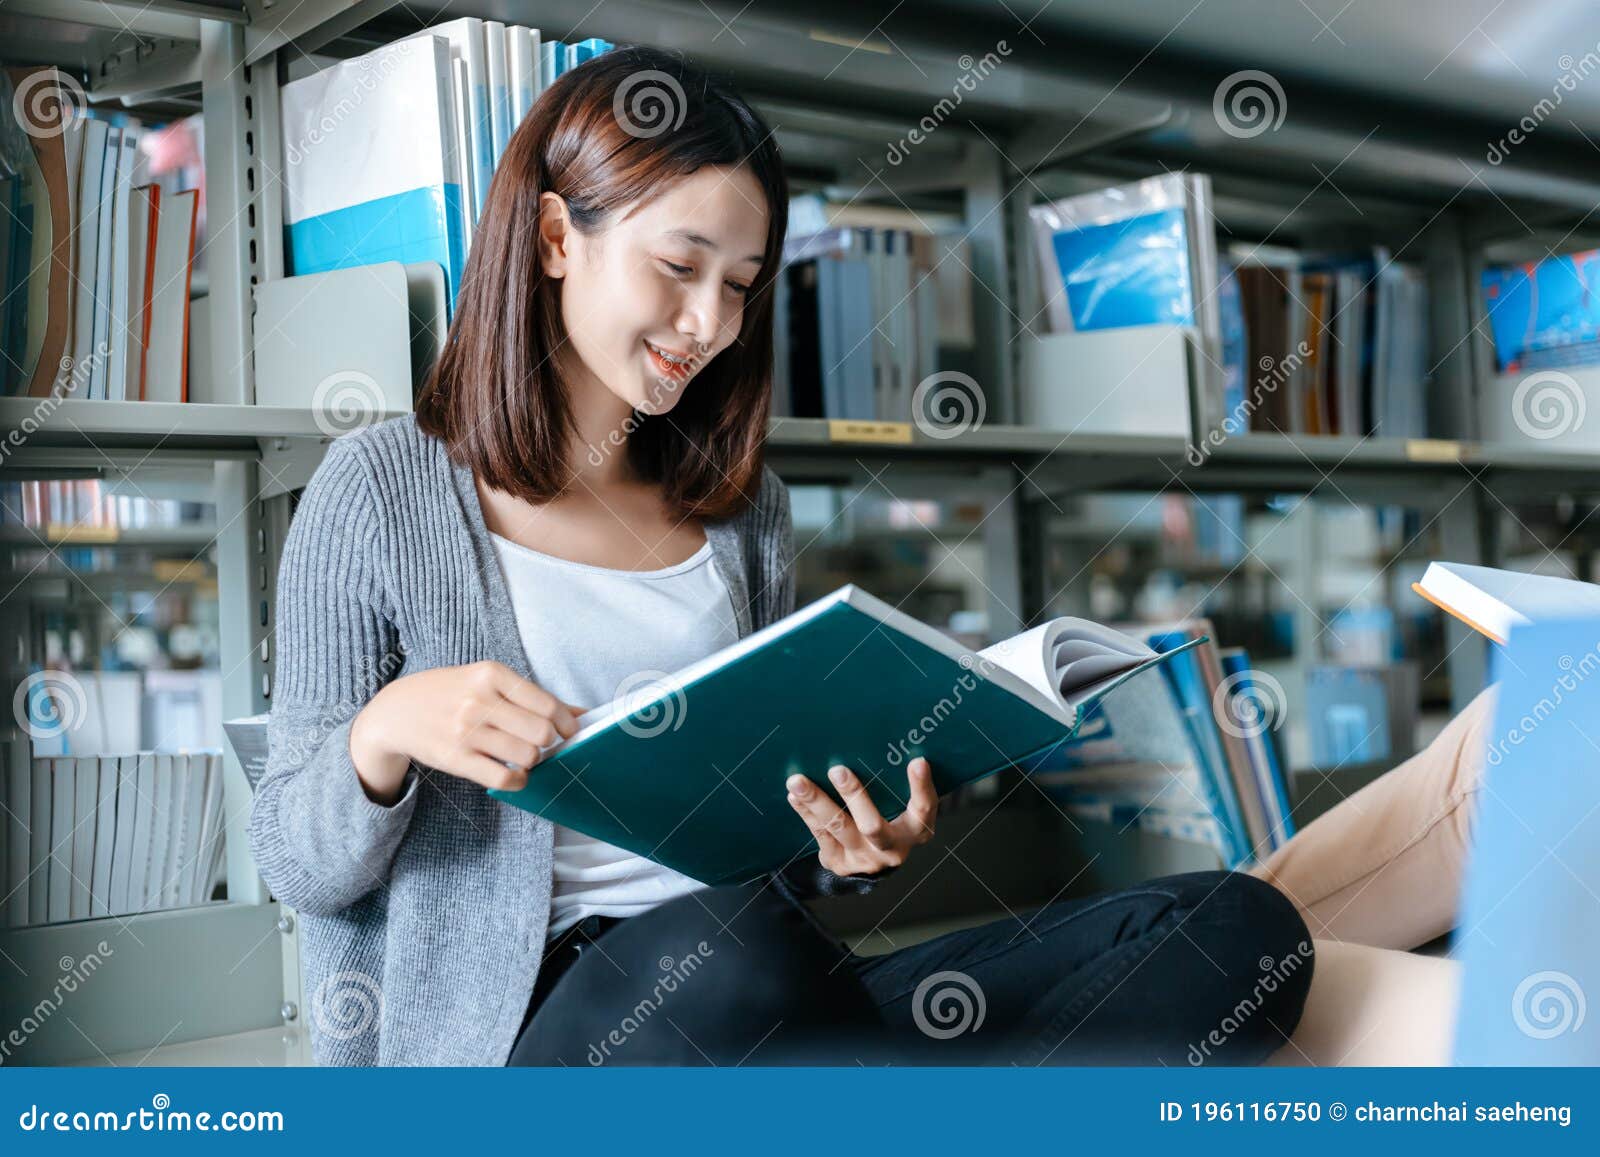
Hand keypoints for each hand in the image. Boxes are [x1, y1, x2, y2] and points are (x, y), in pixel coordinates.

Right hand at [349, 661, 582, 803]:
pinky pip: (505, 778)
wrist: (396, 711)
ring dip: (534, 761)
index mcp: (491, 674)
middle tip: (542, 743)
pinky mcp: (456, 758)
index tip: (569, 731)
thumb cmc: (452, 693)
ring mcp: (466, 731)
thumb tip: (582, 713)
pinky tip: (514, 773)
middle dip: (549, 742)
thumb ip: (533, 696)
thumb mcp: (488, 681)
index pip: (548, 704)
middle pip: (542, 733)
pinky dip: (519, 780)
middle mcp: (479, 701)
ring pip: (528, 757)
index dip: (567, 723)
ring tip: (524, 756)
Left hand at [785, 757, 936, 876]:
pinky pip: (820, 834)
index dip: (922, 786)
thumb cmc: (889, 821)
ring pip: (838, 828)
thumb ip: (898, 785)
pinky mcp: (839, 862)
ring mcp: (863, 858)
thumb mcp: (903, 808)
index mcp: (915, 831)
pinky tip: (795, 796)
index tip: (918, 761)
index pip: (924, 809)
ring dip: (817, 801)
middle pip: (873, 825)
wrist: (872, 867)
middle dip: (854, 797)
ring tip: (798, 781)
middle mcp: (891, 849)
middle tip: (838, 770)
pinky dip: (806, 813)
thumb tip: (880, 741)